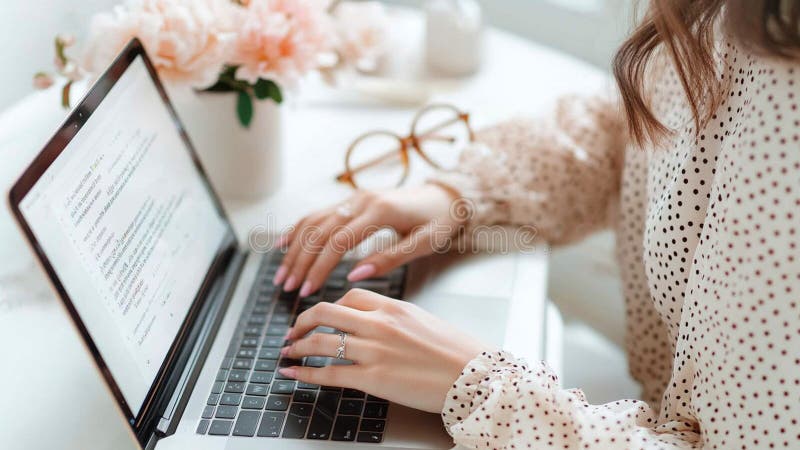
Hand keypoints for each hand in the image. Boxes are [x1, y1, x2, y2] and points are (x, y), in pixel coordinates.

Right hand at [274, 184, 464, 296]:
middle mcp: (361, 200)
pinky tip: (282, 244)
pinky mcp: (352, 199)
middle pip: (320, 231)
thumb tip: (355, 276)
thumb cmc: (439, 221)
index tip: (307, 290)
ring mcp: (354, 197)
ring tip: (281, 274)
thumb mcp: (423, 243)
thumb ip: (390, 259)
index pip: (339, 241)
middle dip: (300, 260)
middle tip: (286, 287)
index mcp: (380, 211)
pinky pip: (318, 213)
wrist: (446, 195)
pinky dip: (298, 228)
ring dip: (294, 247)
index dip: (320, 267)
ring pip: (314, 221)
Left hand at [278, 289, 490, 412]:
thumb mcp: (423, 322)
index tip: (318, 315)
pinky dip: (306, 373)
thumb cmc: (457, 353)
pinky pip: (329, 374)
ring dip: (298, 347)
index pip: (349, 296)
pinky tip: (294, 374)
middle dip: (302, 322)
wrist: (475, 376)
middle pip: (326, 312)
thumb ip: (395, 320)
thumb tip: (375, 326)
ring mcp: (374, 350)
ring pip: (322, 342)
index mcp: (393, 306)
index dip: (328, 306)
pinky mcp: (373, 378)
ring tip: (287, 353)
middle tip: (292, 332)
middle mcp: (379, 323)